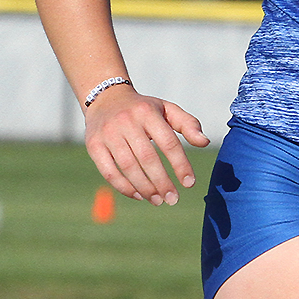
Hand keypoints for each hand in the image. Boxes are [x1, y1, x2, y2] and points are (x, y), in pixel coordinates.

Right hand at [82, 84, 210, 205]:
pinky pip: (109, 172)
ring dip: (144, 188)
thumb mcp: (166, 109)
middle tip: (173, 199)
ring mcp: (108, 134)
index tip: (189, 183)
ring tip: (157, 200)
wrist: (105, 98)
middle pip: (147, 158)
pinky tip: (139, 196)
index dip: (180, 164)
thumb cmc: (143, 109)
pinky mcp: (94, 145)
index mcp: (147, 112)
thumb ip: (188, 124)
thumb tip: (205, 142)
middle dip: (162, 182)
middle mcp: (126, 121)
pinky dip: (124, 187)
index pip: (168, 142)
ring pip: (127, 167)